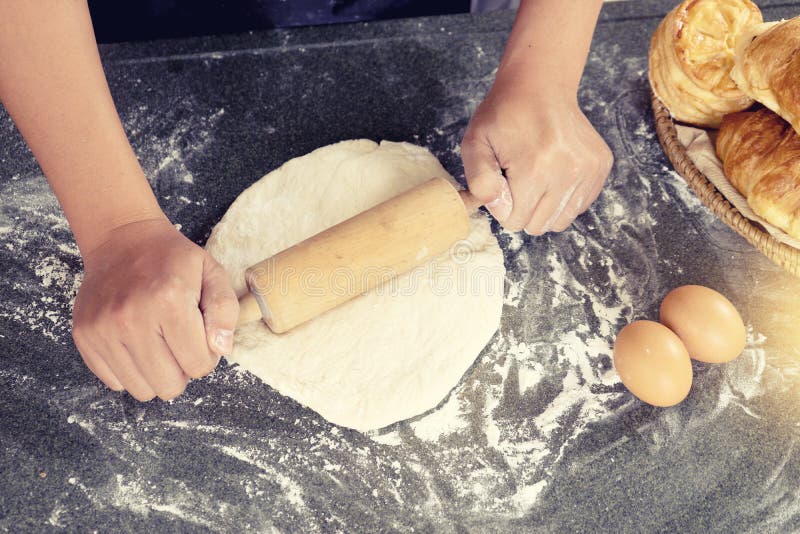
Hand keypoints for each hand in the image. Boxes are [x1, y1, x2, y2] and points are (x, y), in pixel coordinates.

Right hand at [72, 218, 238, 400]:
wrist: (122, 240)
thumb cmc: (172, 259)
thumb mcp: (211, 273)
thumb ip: (225, 311)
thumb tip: (220, 349)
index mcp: (169, 301)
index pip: (198, 365)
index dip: (206, 356)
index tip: (200, 337)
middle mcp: (132, 318)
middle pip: (169, 385)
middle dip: (182, 371)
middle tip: (180, 344)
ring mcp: (103, 329)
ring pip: (141, 390)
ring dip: (156, 374)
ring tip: (158, 344)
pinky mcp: (85, 336)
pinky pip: (114, 382)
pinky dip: (130, 371)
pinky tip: (136, 344)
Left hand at [461, 82, 612, 233]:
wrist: (540, 85)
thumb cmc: (504, 115)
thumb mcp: (475, 143)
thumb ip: (479, 180)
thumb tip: (499, 209)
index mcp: (535, 169)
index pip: (516, 221)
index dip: (503, 206)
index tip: (502, 182)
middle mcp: (568, 172)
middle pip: (539, 225)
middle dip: (523, 209)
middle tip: (518, 178)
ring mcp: (589, 169)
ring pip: (561, 220)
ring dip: (544, 205)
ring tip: (536, 175)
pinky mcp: (601, 166)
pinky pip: (579, 205)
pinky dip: (563, 196)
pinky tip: (553, 171)